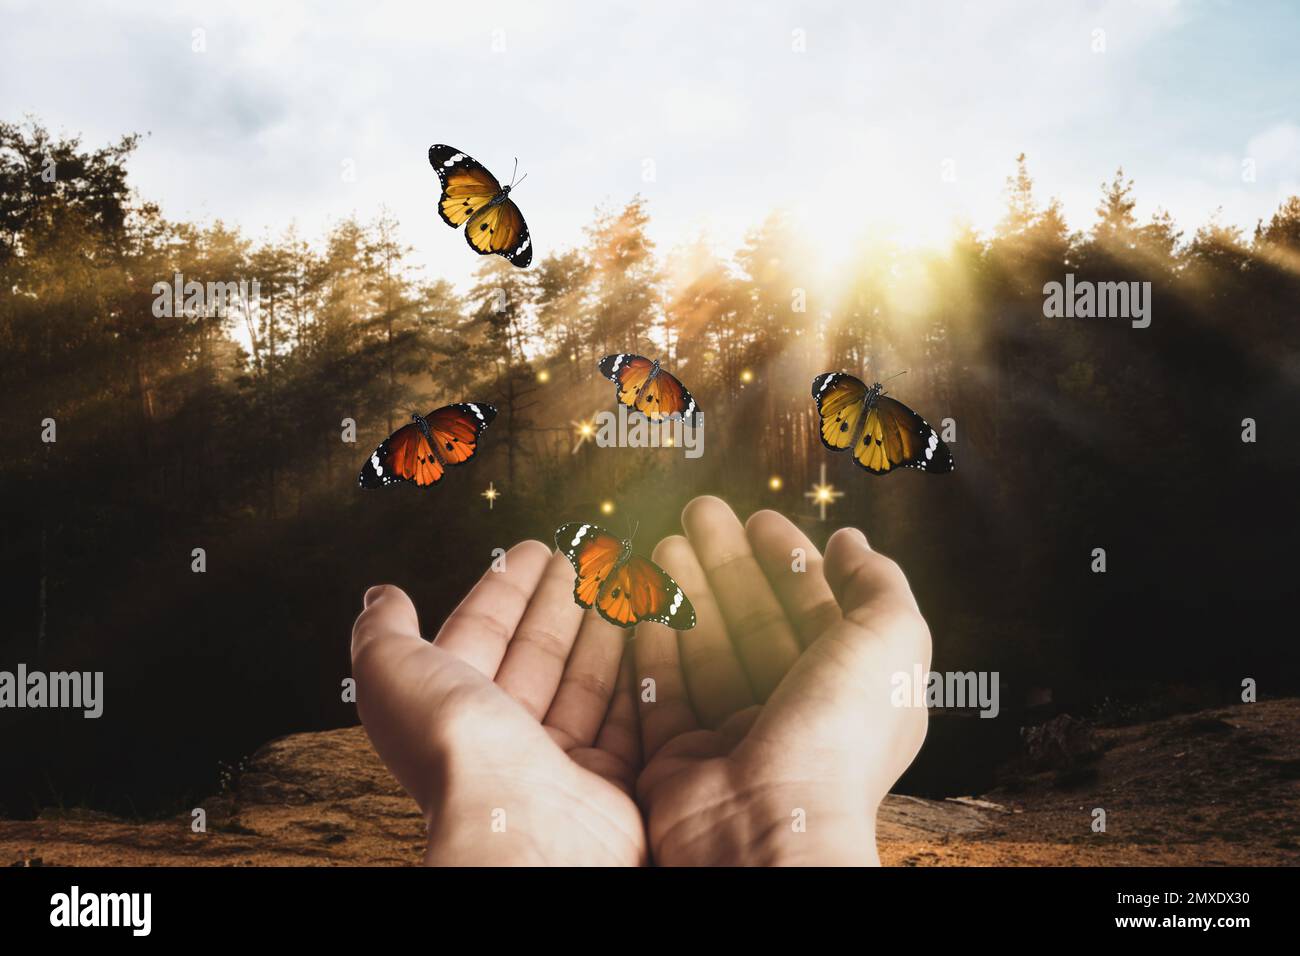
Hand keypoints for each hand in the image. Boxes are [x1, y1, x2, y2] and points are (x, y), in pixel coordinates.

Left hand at [350, 542, 645, 865]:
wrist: (522, 826)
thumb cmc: (456, 750)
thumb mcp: (393, 673)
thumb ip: (383, 633)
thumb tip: (380, 596)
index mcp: (449, 710)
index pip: (481, 634)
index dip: (506, 589)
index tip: (536, 549)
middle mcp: (500, 737)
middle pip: (536, 654)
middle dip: (560, 601)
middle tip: (589, 557)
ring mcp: (556, 760)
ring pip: (582, 682)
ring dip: (601, 630)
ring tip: (622, 586)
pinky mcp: (607, 780)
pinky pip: (623, 719)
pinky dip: (635, 676)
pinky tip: (645, 638)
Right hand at [633, 496, 930, 864]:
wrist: (771, 828)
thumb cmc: (839, 737)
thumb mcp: (890, 641)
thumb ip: (877, 584)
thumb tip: (849, 542)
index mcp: (849, 692)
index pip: (815, 610)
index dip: (789, 559)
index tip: (759, 517)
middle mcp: (794, 715)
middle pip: (755, 622)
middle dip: (728, 563)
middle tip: (698, 510)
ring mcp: (734, 739)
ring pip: (706, 649)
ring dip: (687, 592)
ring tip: (664, 541)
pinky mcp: (680, 760)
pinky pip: (662, 690)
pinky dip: (652, 641)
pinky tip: (642, 598)